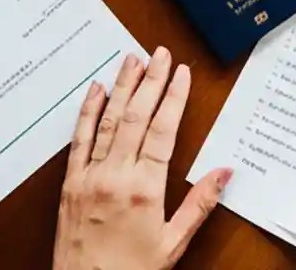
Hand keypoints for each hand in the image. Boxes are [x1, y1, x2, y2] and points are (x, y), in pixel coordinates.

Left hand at [52, 48, 232, 269]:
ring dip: (121, 87)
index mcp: (145, 189)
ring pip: (108, 121)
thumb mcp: (173, 243)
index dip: (173, 98)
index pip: (163, 131)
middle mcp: (116, 176)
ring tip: (131, 59)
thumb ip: (199, 204)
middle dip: (150, 81)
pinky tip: (96, 90)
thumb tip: (225, 171)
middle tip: (160, 53)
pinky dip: (88, 112)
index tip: (181, 73)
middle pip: (136, 117)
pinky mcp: (70, 183)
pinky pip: (80, 139)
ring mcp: (90, 176)